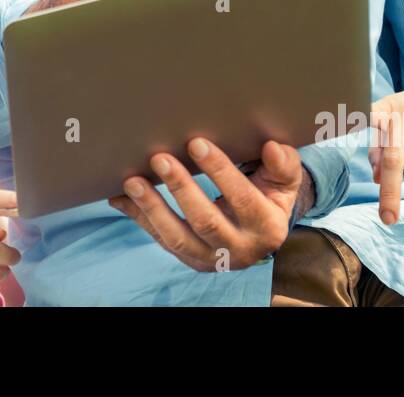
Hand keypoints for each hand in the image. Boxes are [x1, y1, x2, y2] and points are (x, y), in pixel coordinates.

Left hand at [108, 138, 302, 271]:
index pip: (242, 198)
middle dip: (180, 188)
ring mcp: (211, 259)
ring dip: (152, 208)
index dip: (219, 171)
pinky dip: (138, 217)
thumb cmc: (269, 194)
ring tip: (132, 181)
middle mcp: (240, 250)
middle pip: (205, 221)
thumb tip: (272, 148)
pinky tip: (119, 197)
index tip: (196, 142)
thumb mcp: (284, 181)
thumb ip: (283, 164)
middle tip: (159, 158)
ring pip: (177, 238)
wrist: (260, 232)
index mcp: (267, 228)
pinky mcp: (188, 259)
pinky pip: (159, 239)